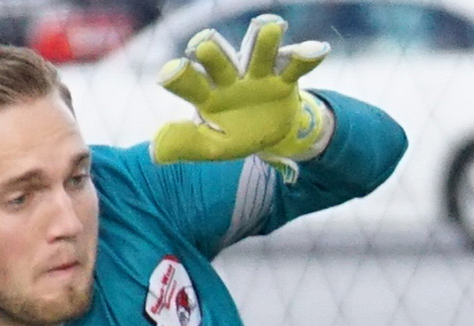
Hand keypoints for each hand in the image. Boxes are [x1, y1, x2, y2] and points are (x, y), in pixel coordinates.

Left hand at [152, 13, 333, 167]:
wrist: (271, 134)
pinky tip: (317, 50)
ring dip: (263, 42)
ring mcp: (257, 75)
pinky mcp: (284, 78)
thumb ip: (187, 143)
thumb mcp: (212, 146)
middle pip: (219, 61)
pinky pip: (295, 66)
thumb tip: (156, 151)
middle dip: (214, 53)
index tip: (172, 72)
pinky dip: (305, 57)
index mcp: (206, 93)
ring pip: (258, 54)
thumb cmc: (235, 134)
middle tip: (205, 46)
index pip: (189, 82)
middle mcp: (229, 78)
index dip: (181, 76)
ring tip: (270, 26)